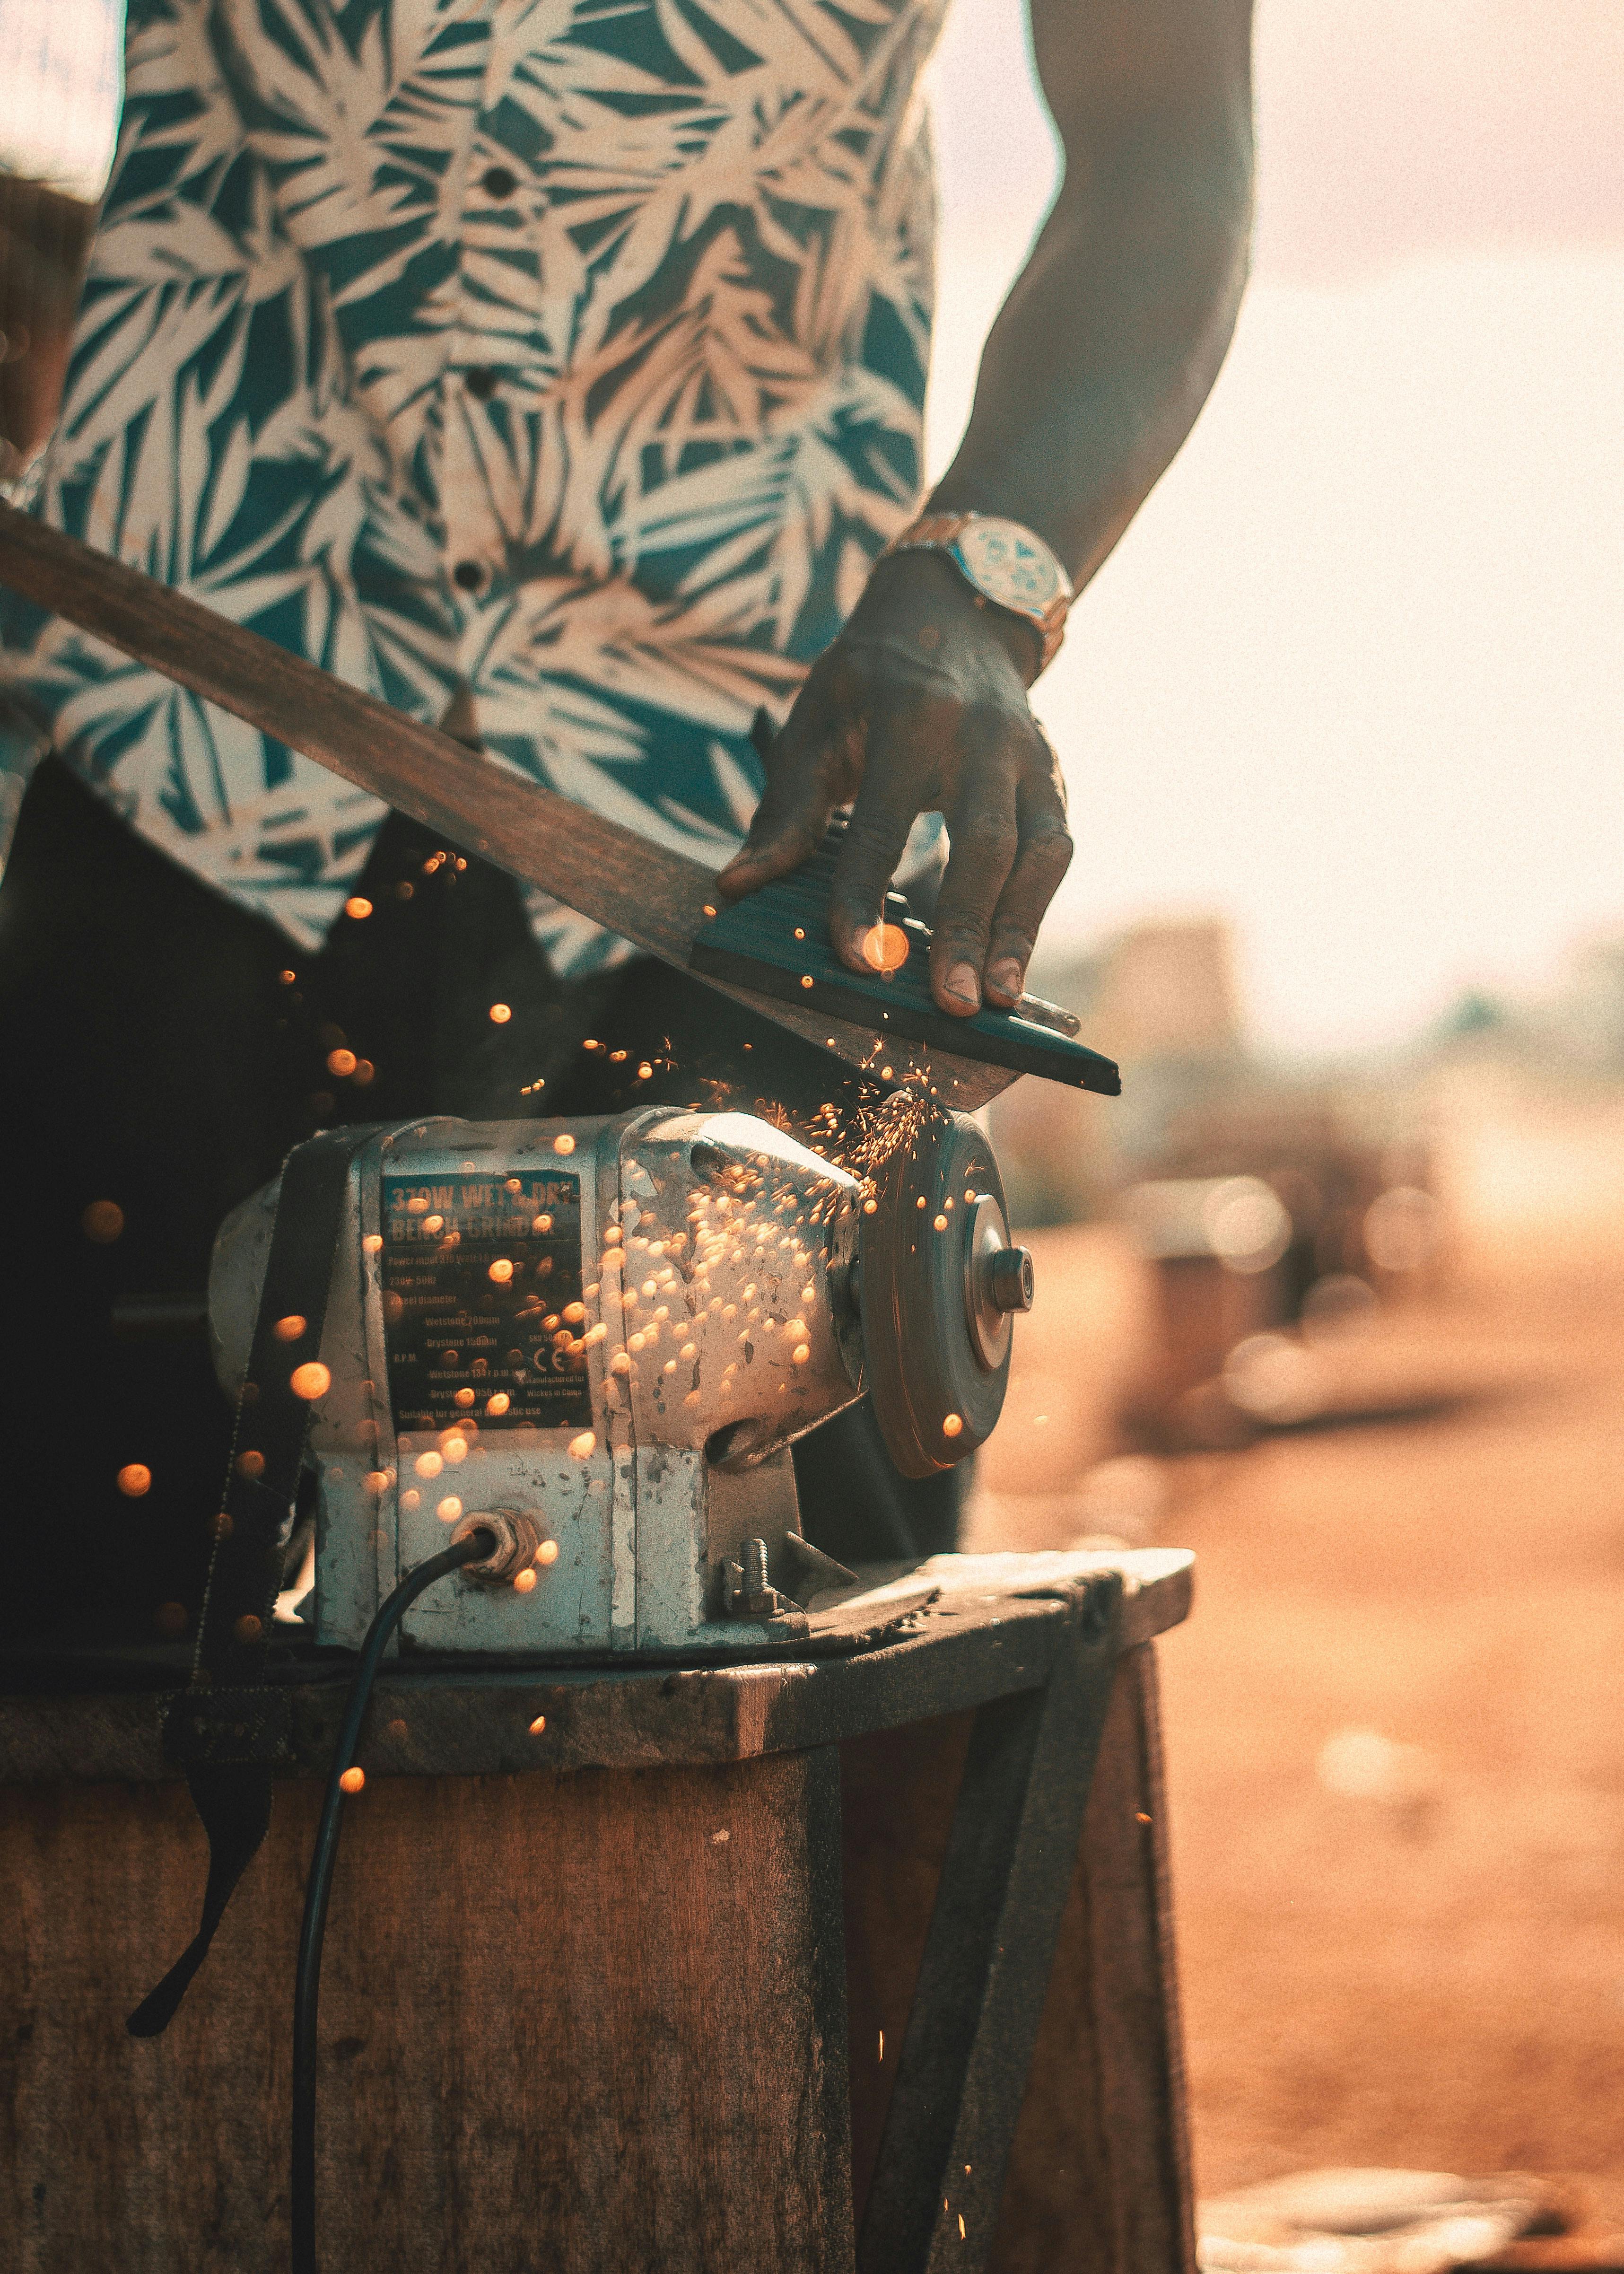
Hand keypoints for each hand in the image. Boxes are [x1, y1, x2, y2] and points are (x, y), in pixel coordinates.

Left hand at [716, 552, 1073, 1016]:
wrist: (954, 614)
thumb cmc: (869, 682)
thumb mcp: (813, 725)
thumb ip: (784, 809)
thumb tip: (737, 884)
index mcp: (911, 718)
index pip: (884, 822)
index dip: (867, 894)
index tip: (858, 959)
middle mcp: (982, 736)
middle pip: (982, 843)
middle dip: (965, 928)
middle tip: (950, 1004)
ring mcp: (1029, 756)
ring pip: (1037, 852)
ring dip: (1017, 931)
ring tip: (997, 999)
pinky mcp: (1053, 778)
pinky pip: (1055, 850)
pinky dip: (1035, 909)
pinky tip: (1012, 963)